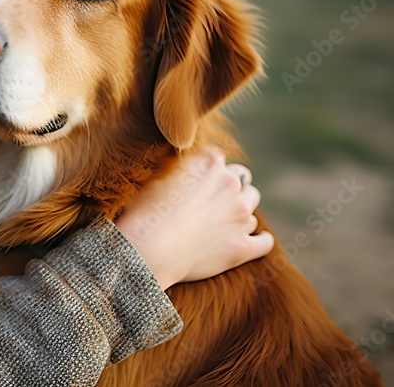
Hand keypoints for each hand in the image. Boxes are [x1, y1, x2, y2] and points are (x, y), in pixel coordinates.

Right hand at [114, 146, 273, 289]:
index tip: (199, 181)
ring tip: (222, 223)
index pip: (218, 159)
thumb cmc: (145, 213)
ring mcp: (240, 216)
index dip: (208, 170)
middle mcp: (230, 184)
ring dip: (240, 212)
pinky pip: (263, 241)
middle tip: (214, 200)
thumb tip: (191, 168)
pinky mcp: (243, 246)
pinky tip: (255, 240)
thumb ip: (183, 168)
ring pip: (251, 207)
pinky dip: (260, 240)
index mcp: (208, 163)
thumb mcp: (157, 178)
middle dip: (231, 187)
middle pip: (242, 179)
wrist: (148, 251)